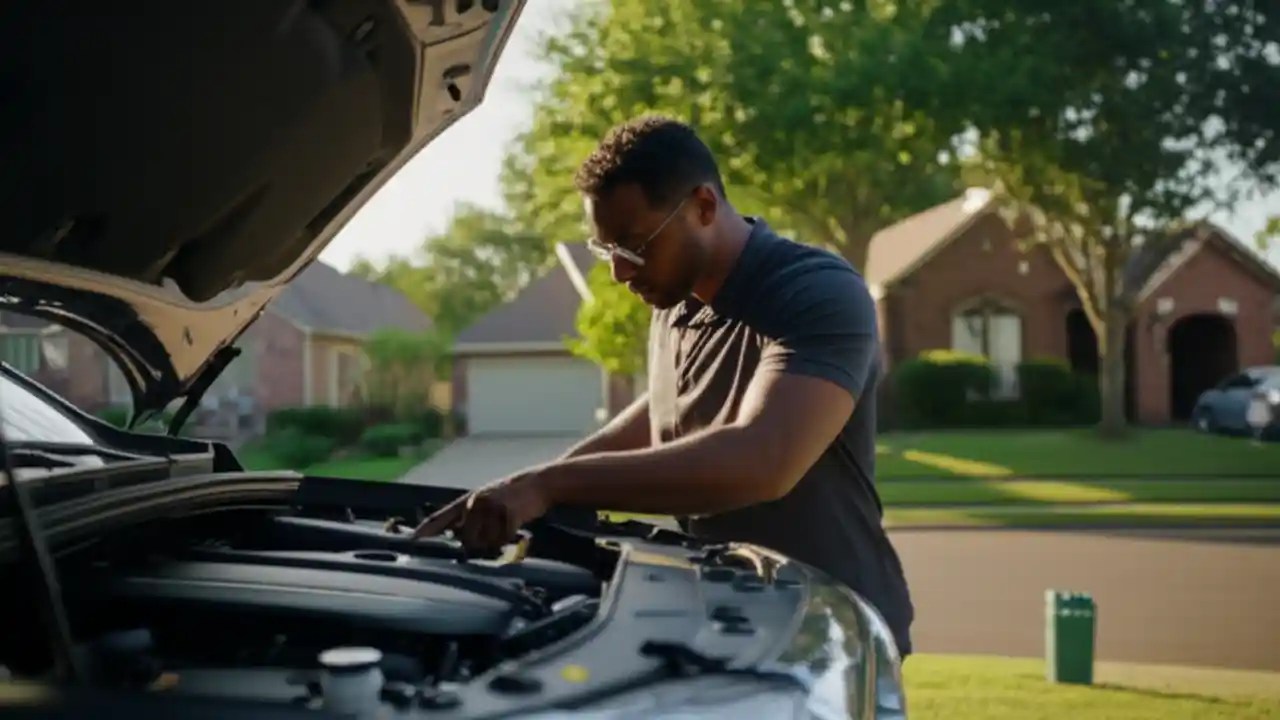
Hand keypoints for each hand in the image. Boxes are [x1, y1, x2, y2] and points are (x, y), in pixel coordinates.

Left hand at [411, 469, 553, 553]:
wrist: (540, 483)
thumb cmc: (514, 495)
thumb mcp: (488, 501)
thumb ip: (472, 518)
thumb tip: (458, 540)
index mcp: (468, 499)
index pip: (441, 517)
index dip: (426, 530)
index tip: (412, 541)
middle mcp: (475, 502)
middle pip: (467, 539)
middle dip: (478, 545)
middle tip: (494, 535)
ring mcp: (491, 507)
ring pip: (486, 542)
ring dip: (496, 542)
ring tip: (507, 527)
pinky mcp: (507, 513)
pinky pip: (503, 540)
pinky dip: (510, 539)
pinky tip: (516, 526)